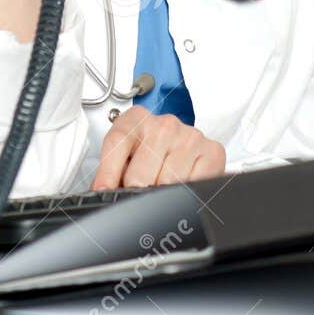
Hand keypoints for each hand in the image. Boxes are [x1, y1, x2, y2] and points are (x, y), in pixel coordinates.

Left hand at [91, 108, 225, 188]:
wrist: (185, 144)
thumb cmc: (150, 150)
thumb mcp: (127, 153)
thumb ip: (112, 170)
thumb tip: (102, 193)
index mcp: (137, 120)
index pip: (117, 142)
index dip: (108, 172)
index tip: (104, 190)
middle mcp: (164, 125)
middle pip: (140, 173)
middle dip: (135, 191)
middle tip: (137, 195)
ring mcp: (189, 137)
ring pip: (167, 182)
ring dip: (161, 194)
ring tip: (160, 188)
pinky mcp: (211, 152)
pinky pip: (194, 184)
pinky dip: (185, 192)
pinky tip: (180, 184)